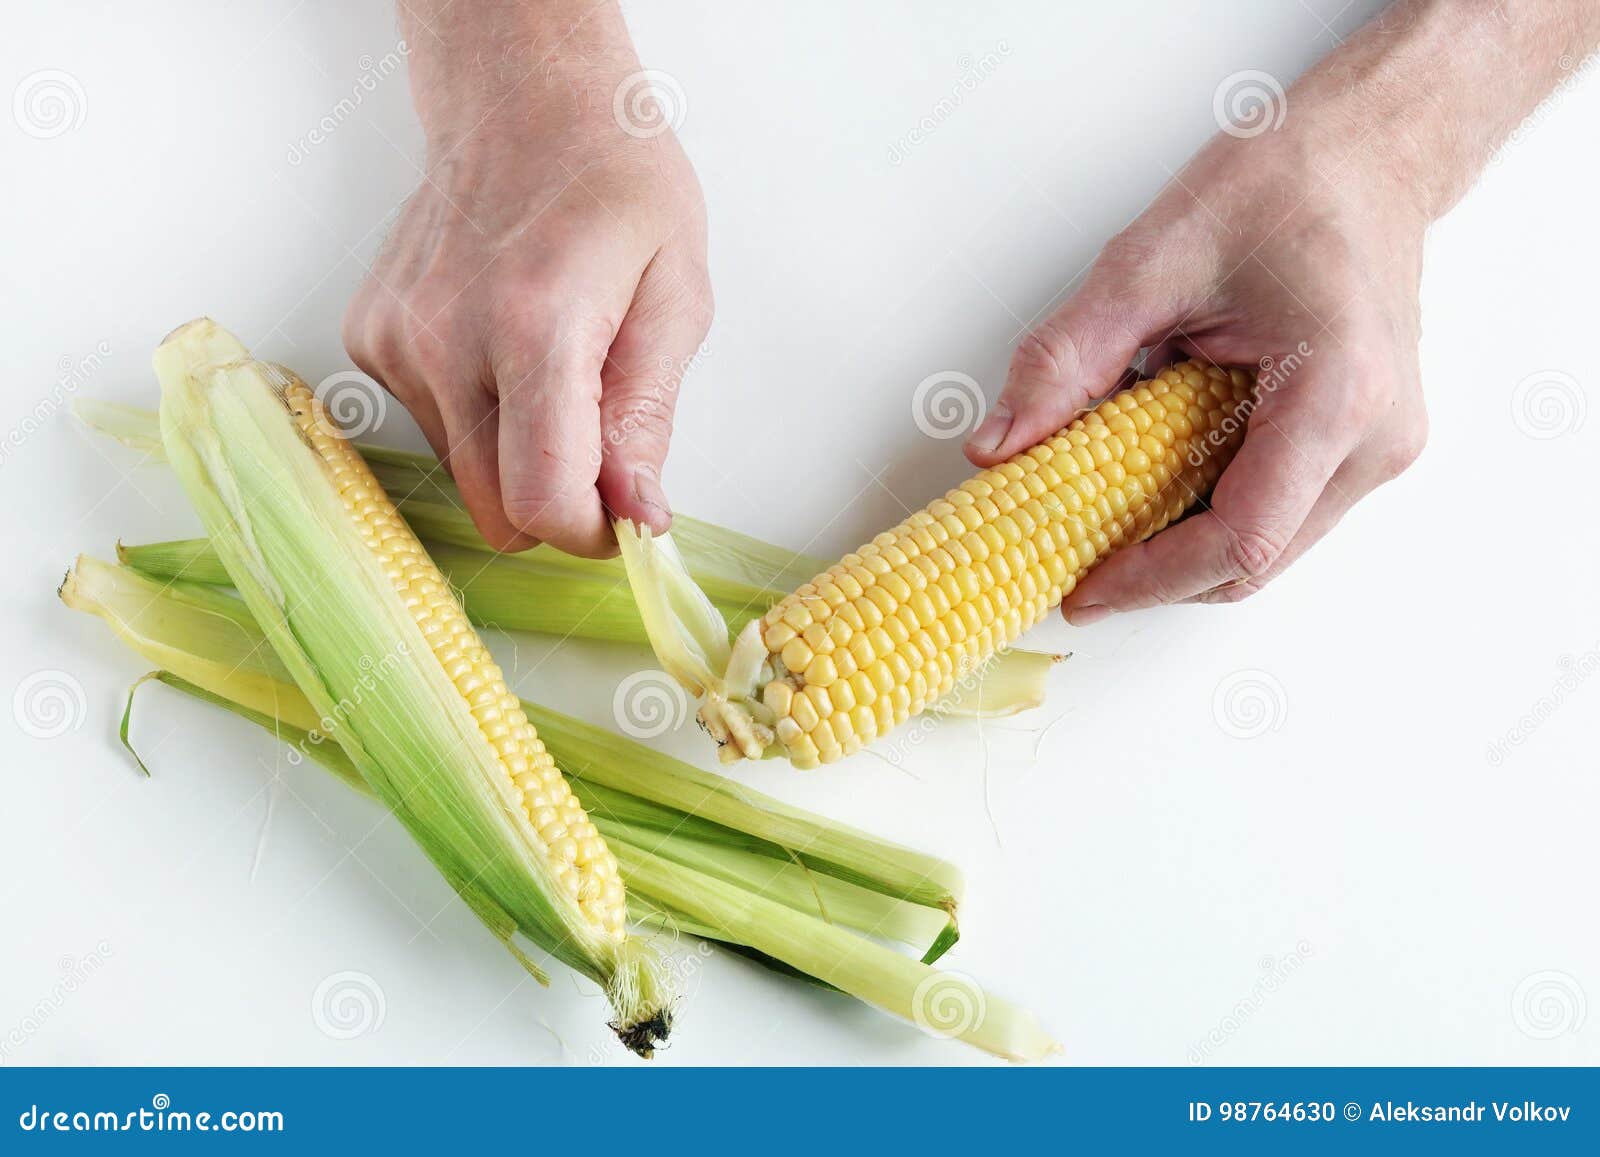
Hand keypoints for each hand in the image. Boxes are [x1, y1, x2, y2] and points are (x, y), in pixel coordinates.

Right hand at [343, 1, 709, 555]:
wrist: (522, 102)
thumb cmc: (613, 183)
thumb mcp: (677, 295)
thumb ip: (649, 416)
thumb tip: (637, 513)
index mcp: (535, 326)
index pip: (540, 501)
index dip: (590, 532)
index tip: (623, 513)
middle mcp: (446, 339)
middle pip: (497, 510)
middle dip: (558, 501)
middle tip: (603, 440)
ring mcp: (394, 340)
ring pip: (466, 477)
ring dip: (518, 452)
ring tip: (554, 364)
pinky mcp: (369, 341)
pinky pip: (435, 429)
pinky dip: (479, 414)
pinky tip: (503, 346)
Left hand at [966, 126, 1428, 617]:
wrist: (1368, 153)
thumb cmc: (1284, 186)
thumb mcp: (1148, 262)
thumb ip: (1066, 360)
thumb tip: (997, 446)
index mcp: (1335, 392)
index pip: (1239, 537)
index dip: (1150, 578)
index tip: (1082, 588)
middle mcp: (1376, 438)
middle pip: (1254, 562)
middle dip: (1159, 575)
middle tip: (1075, 564)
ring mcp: (1380, 447)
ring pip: (1269, 547)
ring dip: (1184, 546)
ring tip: (1107, 520)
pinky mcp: (1366, 445)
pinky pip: (1283, 512)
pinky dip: (1214, 512)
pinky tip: (1158, 481)